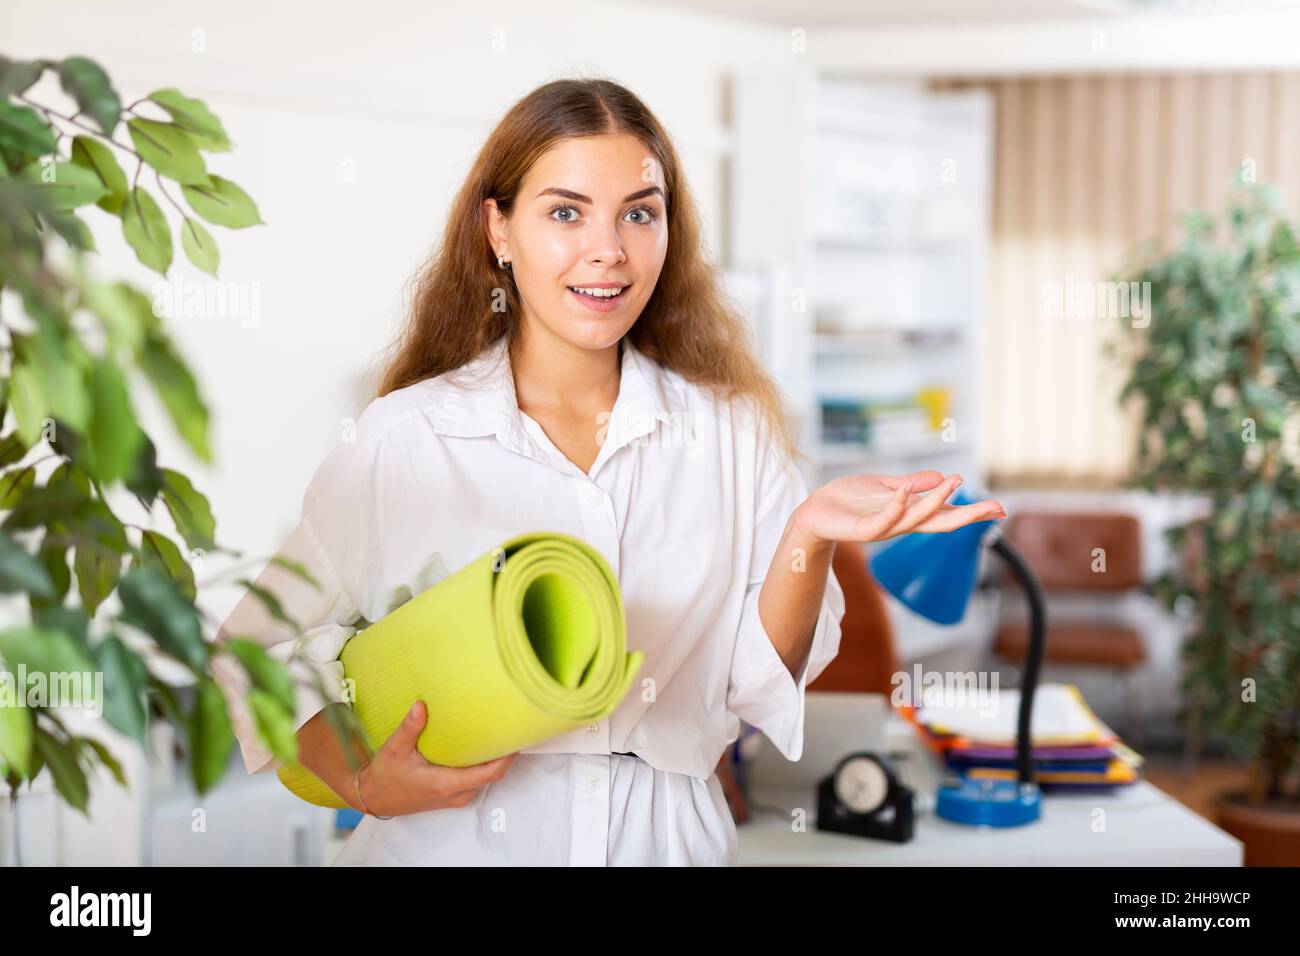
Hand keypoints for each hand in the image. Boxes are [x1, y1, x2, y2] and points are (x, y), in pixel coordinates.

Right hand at [355, 700, 518, 816]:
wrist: (375, 798)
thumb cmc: (386, 776)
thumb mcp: (394, 750)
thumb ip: (410, 728)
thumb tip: (421, 705)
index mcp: (447, 784)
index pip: (490, 773)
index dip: (508, 757)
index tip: (518, 737)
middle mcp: (457, 793)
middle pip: (494, 774)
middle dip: (506, 753)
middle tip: (512, 726)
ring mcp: (457, 796)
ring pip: (486, 777)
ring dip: (496, 758)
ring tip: (501, 731)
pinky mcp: (454, 794)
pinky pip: (478, 779)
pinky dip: (485, 764)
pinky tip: (484, 745)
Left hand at [791, 470, 1005, 546]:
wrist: (814, 512)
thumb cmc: (848, 499)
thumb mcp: (884, 485)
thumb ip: (911, 483)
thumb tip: (941, 477)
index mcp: (909, 514)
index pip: (947, 514)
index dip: (972, 513)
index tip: (1000, 509)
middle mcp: (901, 524)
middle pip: (942, 523)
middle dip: (969, 516)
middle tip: (996, 508)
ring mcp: (884, 528)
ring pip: (917, 519)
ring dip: (937, 501)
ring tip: (955, 481)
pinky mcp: (863, 530)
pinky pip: (884, 520)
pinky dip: (896, 506)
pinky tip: (906, 491)